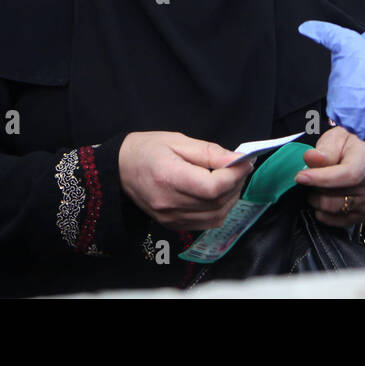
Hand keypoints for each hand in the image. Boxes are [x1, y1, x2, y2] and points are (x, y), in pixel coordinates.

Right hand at [118, 131, 250, 230]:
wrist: (119, 170)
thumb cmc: (147, 149)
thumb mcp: (178, 140)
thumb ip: (209, 152)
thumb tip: (238, 160)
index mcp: (169, 178)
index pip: (212, 187)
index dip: (235, 176)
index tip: (245, 161)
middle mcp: (170, 204)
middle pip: (217, 203)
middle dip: (236, 184)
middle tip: (239, 167)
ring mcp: (171, 218)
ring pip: (216, 216)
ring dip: (231, 198)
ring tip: (230, 179)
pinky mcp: (173, 225)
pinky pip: (206, 223)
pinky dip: (220, 209)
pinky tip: (218, 193)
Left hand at [294, 126, 364, 226]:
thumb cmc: (349, 144)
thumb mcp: (336, 138)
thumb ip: (324, 150)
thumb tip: (310, 158)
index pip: (347, 175)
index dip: (321, 178)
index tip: (301, 176)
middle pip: (337, 196)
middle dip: (315, 189)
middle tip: (308, 178)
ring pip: (335, 210)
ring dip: (318, 201)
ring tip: (316, 187)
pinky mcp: (364, 214)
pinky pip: (339, 221)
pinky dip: (325, 214)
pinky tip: (322, 199)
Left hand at [298, 20, 364, 148]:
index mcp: (350, 50)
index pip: (329, 35)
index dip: (316, 29)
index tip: (306, 28)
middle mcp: (338, 71)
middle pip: (344, 64)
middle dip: (358, 67)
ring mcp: (336, 94)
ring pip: (344, 85)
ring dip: (357, 87)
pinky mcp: (338, 113)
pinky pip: (344, 104)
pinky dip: (356, 105)